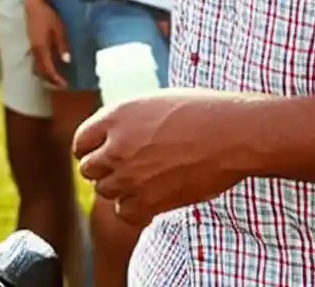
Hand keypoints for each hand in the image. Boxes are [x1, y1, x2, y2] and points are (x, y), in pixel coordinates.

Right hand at [26, 0, 69, 88]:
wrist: (33, 6)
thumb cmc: (47, 16)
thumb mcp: (59, 30)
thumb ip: (62, 46)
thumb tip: (67, 61)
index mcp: (42, 48)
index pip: (48, 68)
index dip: (56, 78)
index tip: (64, 85)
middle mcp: (35, 51)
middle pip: (42, 70)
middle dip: (51, 79)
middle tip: (61, 84)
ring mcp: (32, 48)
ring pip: (38, 67)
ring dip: (46, 74)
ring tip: (56, 78)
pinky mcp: (32, 45)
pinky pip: (37, 61)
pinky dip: (43, 67)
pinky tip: (50, 66)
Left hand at [73, 89, 250, 226]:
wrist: (233, 133)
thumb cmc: (202, 112)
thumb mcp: (153, 103)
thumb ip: (126, 121)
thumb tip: (111, 136)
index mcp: (115, 117)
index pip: (81, 141)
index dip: (90, 150)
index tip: (101, 155)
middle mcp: (116, 146)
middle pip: (89, 169)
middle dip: (103, 170)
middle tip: (124, 170)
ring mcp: (131, 174)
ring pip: (105, 191)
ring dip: (120, 189)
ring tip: (143, 182)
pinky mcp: (150, 199)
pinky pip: (125, 213)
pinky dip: (133, 210)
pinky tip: (148, 202)